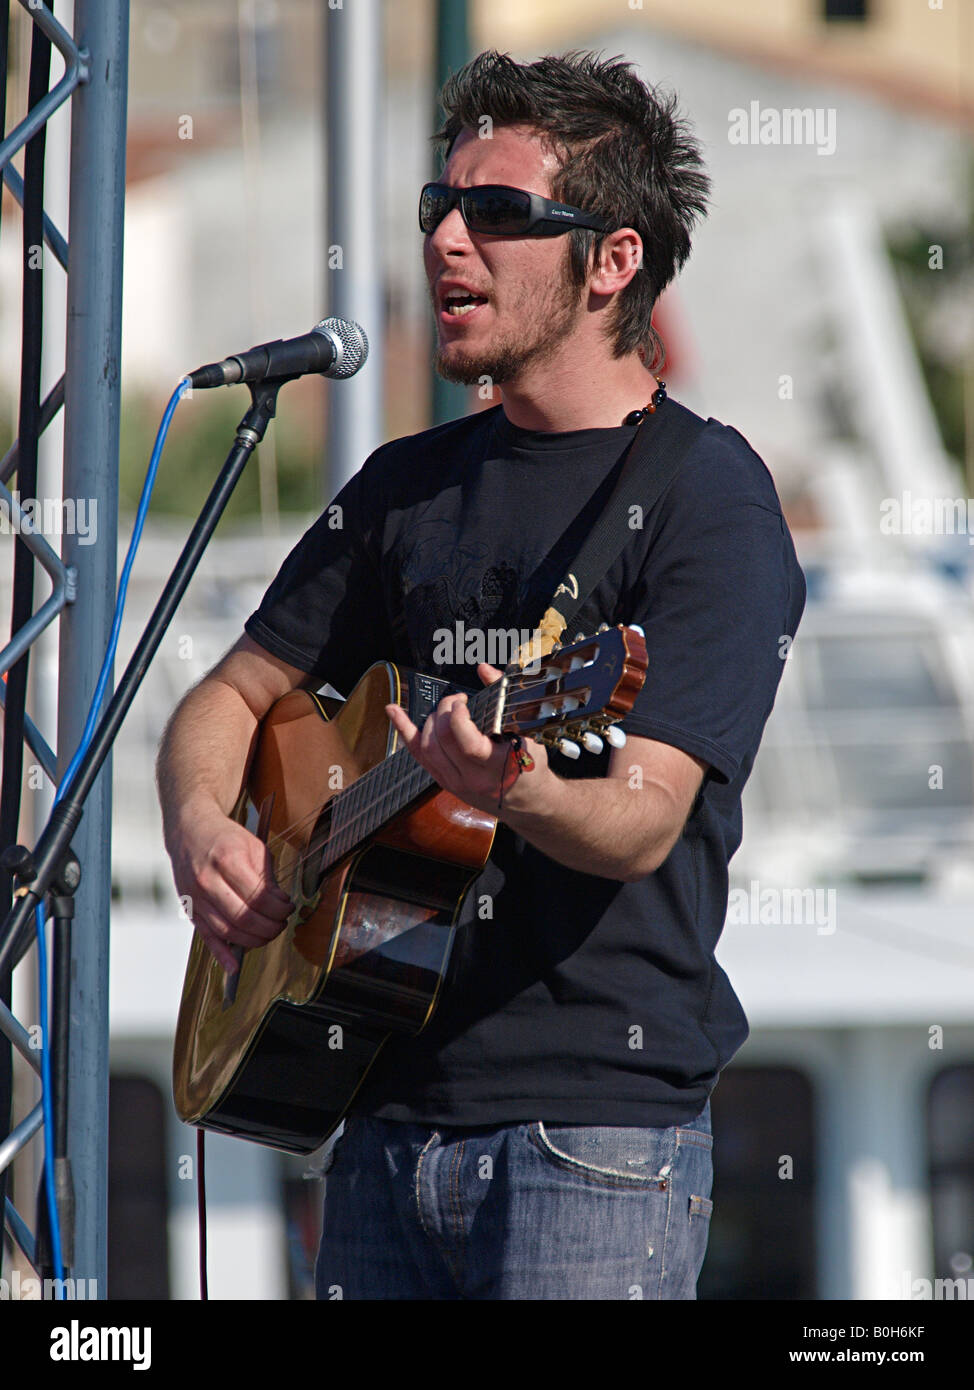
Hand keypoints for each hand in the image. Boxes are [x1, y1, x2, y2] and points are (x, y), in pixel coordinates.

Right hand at [168, 806, 293, 972]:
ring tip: (268, 933)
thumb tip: (279, 904)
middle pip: (244, 918)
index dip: (280, 909)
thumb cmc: (224, 838)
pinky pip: (206, 937)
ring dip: (253, 940)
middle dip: (270, 927)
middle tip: (281, 923)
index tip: (288, 907)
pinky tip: (234, 966)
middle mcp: (207, 880)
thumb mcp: (254, 847)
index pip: (260, 897)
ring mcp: (196, 897)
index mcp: (227, 860)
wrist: (189, 830)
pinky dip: (221, 954)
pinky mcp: (190, 909)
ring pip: (227, 931)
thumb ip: (266, 878)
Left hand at [384, 662, 548, 817]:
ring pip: (427, 749)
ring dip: (429, 720)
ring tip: (444, 708)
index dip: (458, 718)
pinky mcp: (445, 783)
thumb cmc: (532, 769)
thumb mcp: (529, 736)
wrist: (529, 805)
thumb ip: (504, 701)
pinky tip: (393, 711)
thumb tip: (484, 670)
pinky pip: (419, 756)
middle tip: (457, 700)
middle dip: (444, 711)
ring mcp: (455, 783)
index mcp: (498, 768)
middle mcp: (473, 779)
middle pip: (443, 742)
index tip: (463, 702)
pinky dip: (405, 731)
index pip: (467, 744)